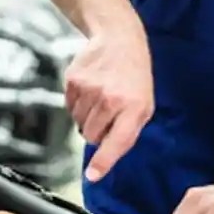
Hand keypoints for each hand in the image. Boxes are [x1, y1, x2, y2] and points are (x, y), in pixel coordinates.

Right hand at [65, 26, 153, 181]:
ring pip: (78, 123)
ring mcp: (90, 89)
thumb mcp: (144, 103)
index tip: (92, 175)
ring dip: (87, 117)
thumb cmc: (133, 75)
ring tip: (100, 96)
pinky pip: (69, 108)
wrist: (118, 37)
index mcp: (134, 107)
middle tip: (108, 113)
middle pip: (91, 136)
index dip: (103, 161)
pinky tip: (90, 88)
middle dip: (97, 131)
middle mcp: (111, 99)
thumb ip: (128, 130)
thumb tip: (105, 155)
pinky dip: (77, 104)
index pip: (117, 141)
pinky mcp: (73, 80)